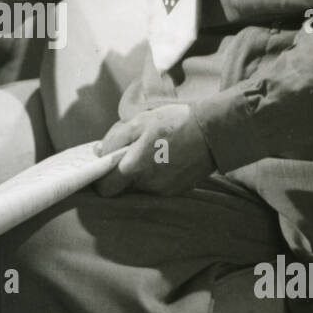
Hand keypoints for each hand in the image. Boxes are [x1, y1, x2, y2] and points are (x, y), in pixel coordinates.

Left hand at [93, 104, 213, 196]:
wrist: (213, 133)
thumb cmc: (175, 123)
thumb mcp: (140, 122)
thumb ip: (115, 139)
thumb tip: (99, 152)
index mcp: (134, 168)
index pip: (105, 188)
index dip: (101, 178)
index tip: (104, 165)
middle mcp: (147, 185)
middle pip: (123, 185)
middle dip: (124, 170)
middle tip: (133, 149)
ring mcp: (163, 190)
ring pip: (141, 185)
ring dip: (141, 171)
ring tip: (154, 150)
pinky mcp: (177, 190)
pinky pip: (157, 184)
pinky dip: (157, 173)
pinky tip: (167, 156)